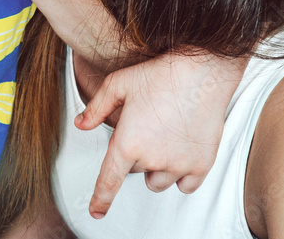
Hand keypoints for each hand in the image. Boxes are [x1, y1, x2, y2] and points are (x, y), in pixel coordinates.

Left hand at [75, 52, 246, 218]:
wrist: (201, 72)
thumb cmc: (158, 75)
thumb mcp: (116, 84)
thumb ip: (96, 108)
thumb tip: (81, 124)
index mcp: (127, 142)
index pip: (109, 181)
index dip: (101, 199)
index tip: (96, 211)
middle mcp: (152, 159)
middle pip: (134, 171)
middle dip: (134, 156)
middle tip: (144, 129)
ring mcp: (179, 164)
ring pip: (158, 182)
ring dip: (155, 169)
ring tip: (162, 139)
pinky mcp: (202, 165)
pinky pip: (186, 186)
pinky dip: (181, 176)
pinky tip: (180, 154)